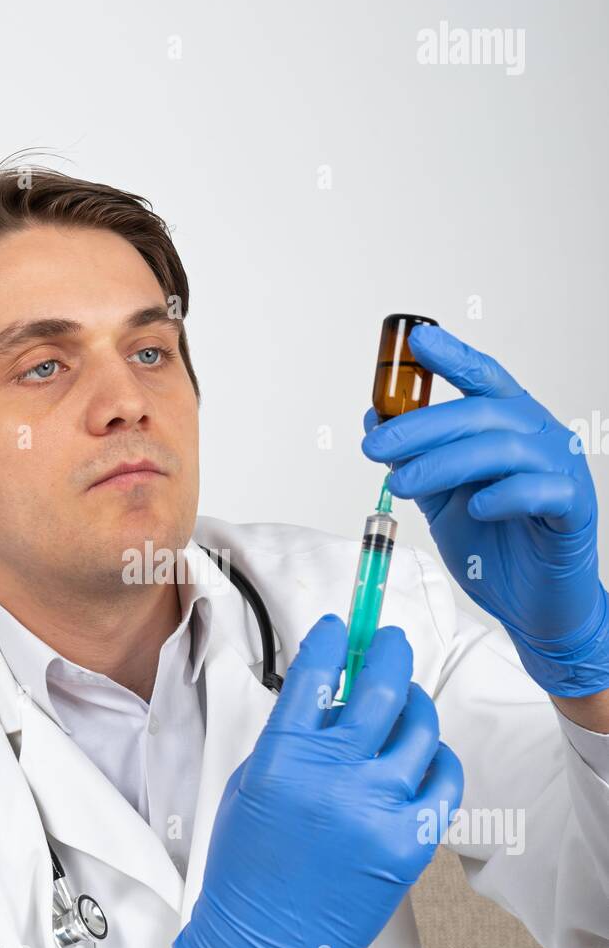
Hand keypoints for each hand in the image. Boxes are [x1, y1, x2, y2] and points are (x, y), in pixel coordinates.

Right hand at [142, 615, 462, 947]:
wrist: (262, 945)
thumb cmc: (248, 870)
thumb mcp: (251, 785)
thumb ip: (291, 740)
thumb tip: (330, 700)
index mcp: (284, 755)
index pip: (318, 671)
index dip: (335, 639)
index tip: (344, 627)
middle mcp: (334, 774)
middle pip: (382, 685)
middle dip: (391, 651)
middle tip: (392, 643)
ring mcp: (377, 807)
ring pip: (420, 728)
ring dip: (415, 706)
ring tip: (408, 706)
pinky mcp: (409, 842)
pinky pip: (444, 779)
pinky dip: (438, 760)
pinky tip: (425, 758)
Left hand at [361, 323, 608, 697]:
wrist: (534, 606)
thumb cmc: (496, 548)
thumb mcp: (441, 500)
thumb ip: (414, 461)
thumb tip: (375, 421)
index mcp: (510, 428)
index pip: (483, 379)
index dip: (453, 356)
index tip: (417, 340)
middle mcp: (539, 439)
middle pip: (481, 413)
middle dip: (422, 425)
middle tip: (376, 445)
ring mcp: (560, 471)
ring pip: (503, 448)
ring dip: (446, 462)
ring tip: (404, 483)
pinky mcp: (573, 510)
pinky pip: (541, 490)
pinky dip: (504, 494)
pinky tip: (476, 506)